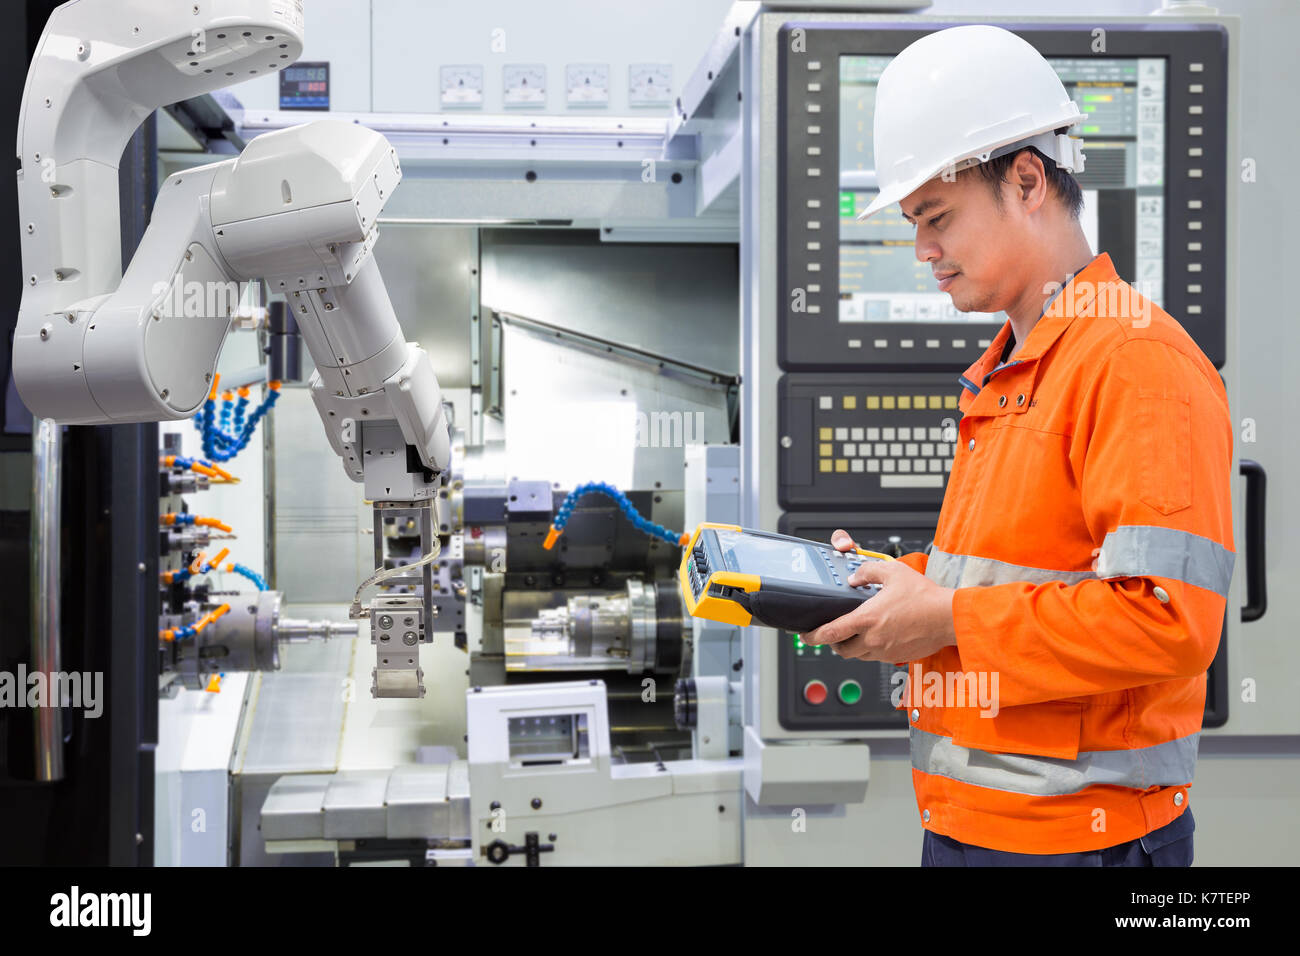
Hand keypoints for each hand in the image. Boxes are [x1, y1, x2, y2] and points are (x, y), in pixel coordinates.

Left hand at [803, 530, 956, 662]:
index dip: (813, 636)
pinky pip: (875, 658)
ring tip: (855, 634)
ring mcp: (885, 652)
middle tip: (832, 633)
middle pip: (840, 649)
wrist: (949, 618)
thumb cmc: (925, 596)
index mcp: (867, 619)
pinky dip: (870, 649)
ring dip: (851, 647)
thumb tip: (855, 578)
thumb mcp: (894, 572)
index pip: (831, 633)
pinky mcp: (896, 658)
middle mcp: (873, 639)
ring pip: (857, 656)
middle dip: (833, 643)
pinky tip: (878, 636)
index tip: (805, 635)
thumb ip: (869, 571)